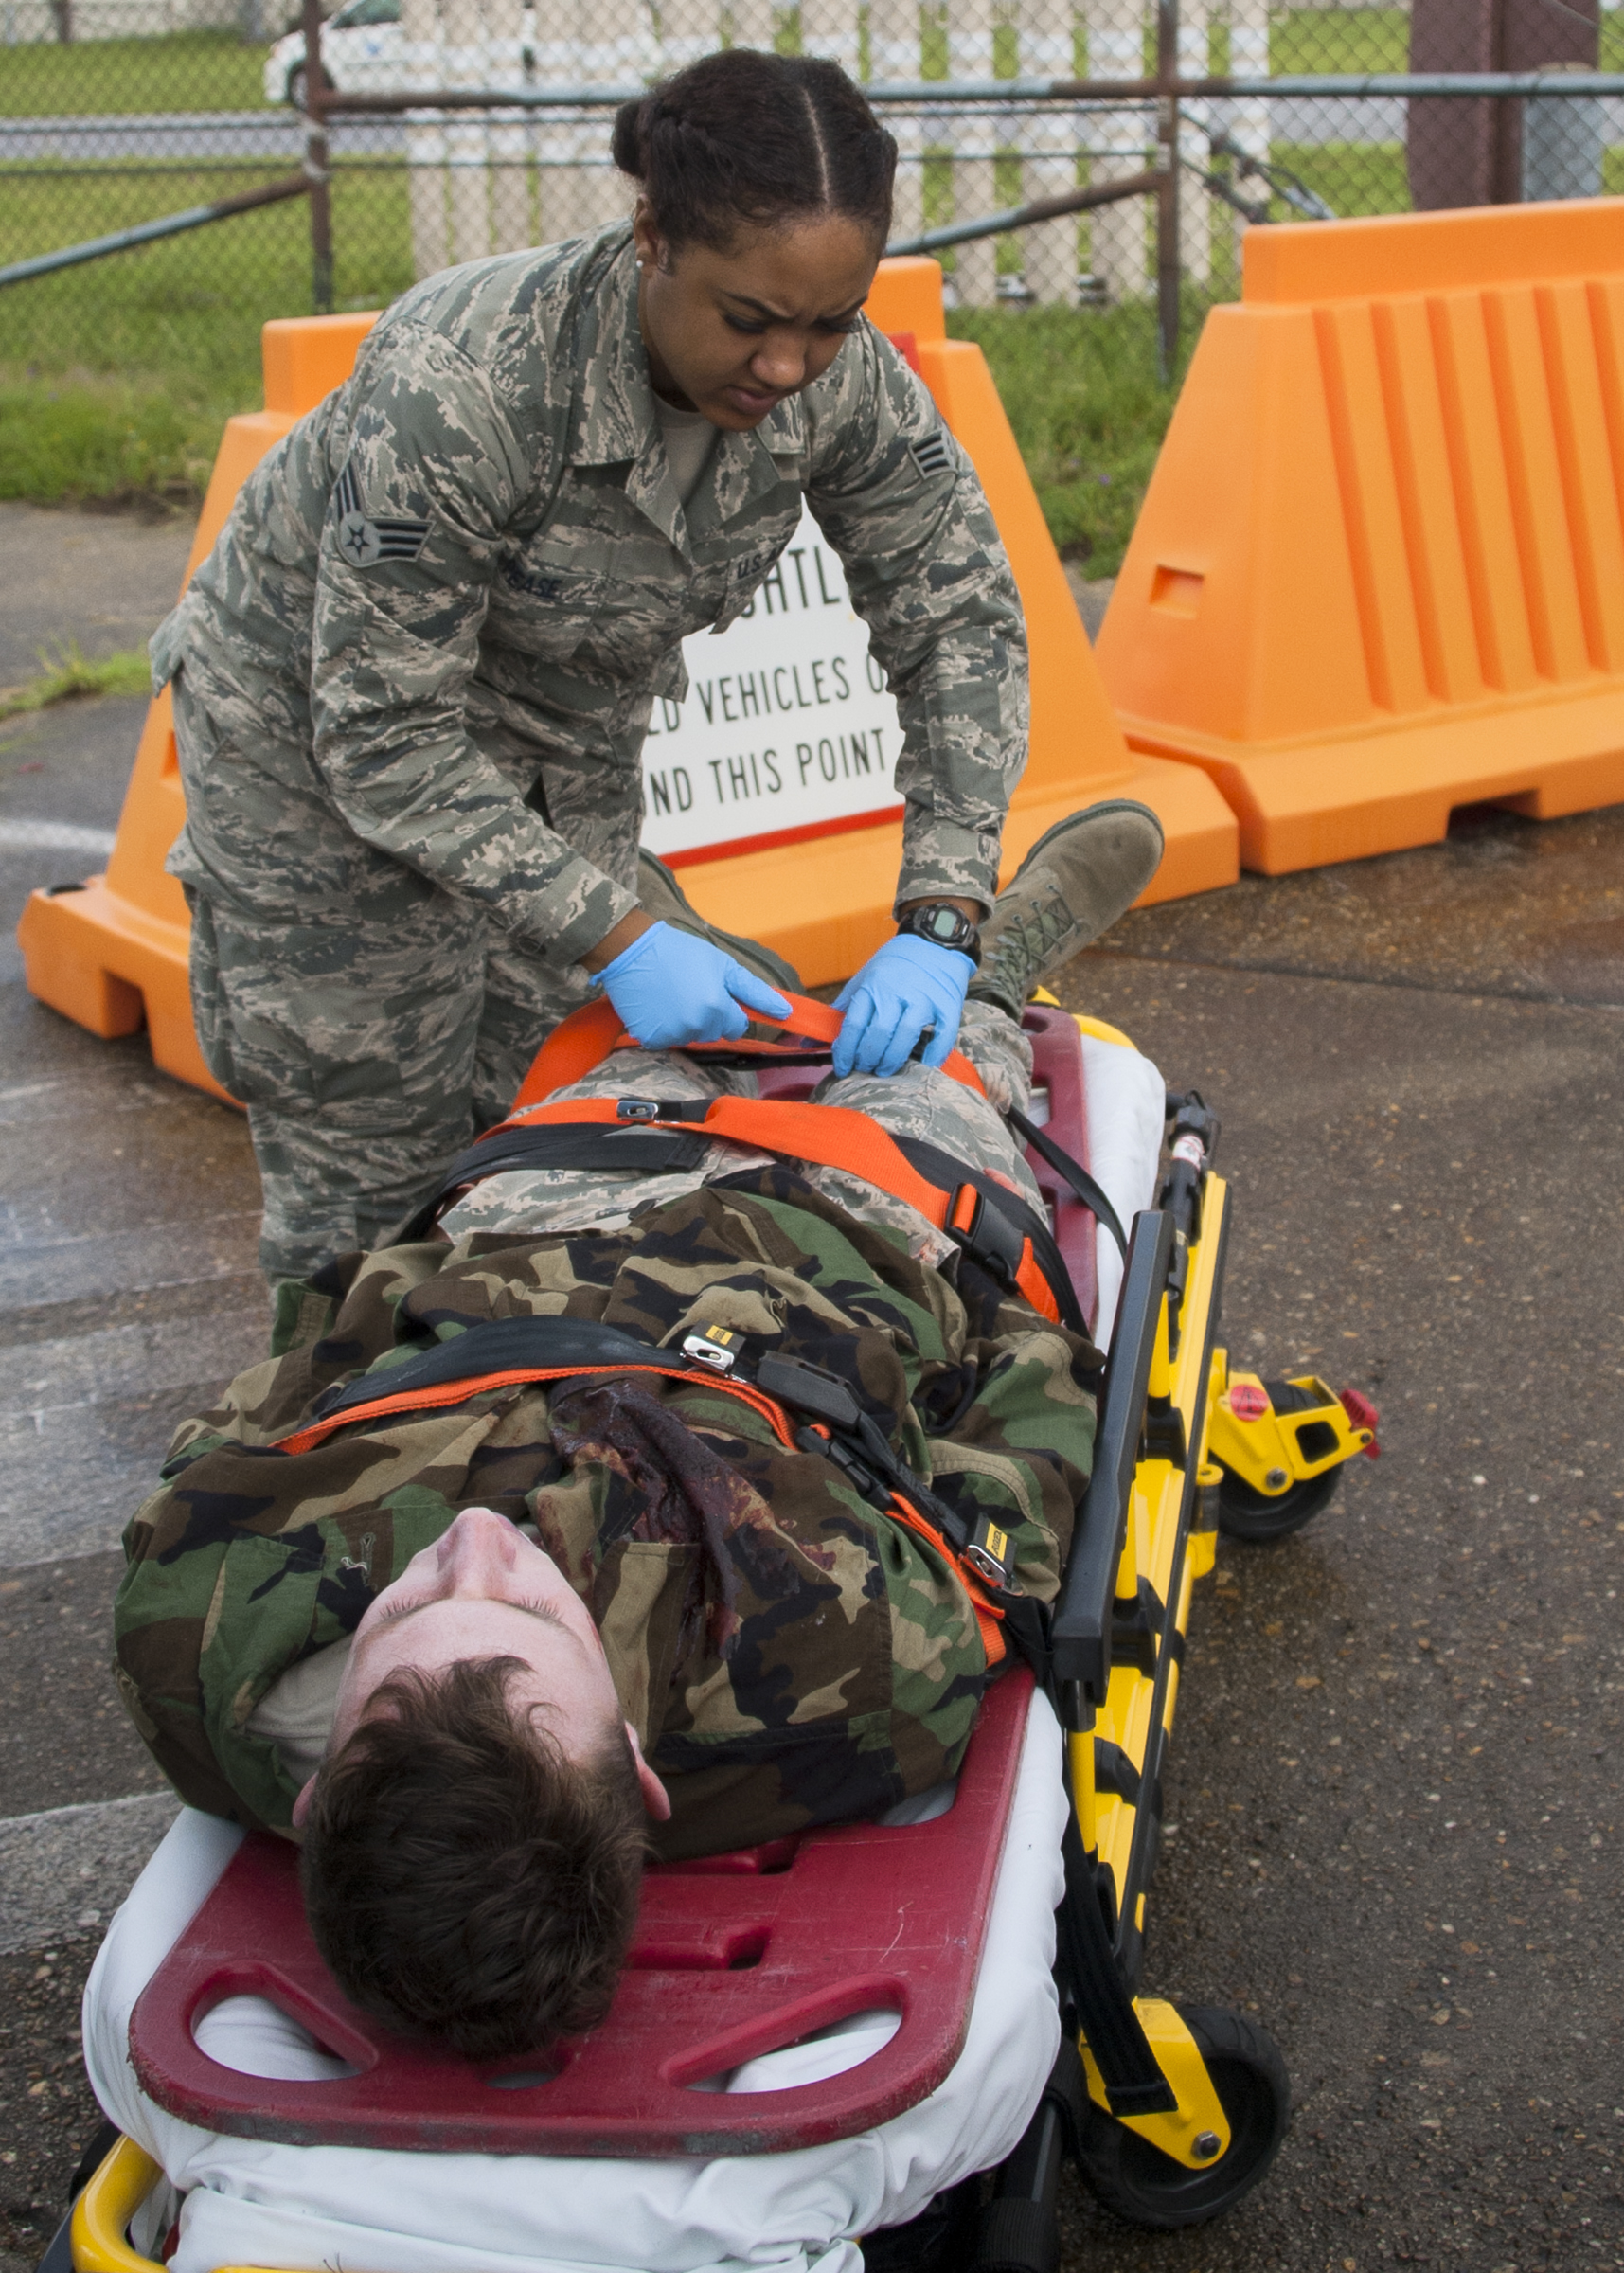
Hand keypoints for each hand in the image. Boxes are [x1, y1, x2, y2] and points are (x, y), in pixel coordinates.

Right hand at [596, 920, 789, 1048]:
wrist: (632, 950)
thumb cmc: (680, 952)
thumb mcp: (723, 965)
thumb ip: (755, 992)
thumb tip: (785, 1012)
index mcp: (717, 1008)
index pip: (736, 1027)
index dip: (728, 1010)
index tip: (712, 992)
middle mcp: (695, 1026)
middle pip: (713, 1034)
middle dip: (707, 1017)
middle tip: (690, 990)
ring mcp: (671, 1034)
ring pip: (690, 1038)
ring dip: (685, 1024)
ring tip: (672, 997)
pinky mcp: (649, 1038)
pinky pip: (665, 1041)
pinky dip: (663, 1028)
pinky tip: (657, 1006)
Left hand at [832, 934, 973, 1078]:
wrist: (934, 940)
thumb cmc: (896, 964)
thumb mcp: (865, 978)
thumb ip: (844, 1008)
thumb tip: (812, 1038)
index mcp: (873, 986)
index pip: (854, 1025)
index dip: (845, 1051)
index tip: (842, 1067)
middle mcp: (897, 991)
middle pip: (878, 1033)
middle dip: (867, 1058)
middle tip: (864, 1069)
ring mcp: (924, 998)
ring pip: (905, 1036)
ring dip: (892, 1060)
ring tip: (884, 1070)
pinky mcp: (948, 1004)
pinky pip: (943, 1035)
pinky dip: (934, 1053)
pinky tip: (923, 1064)